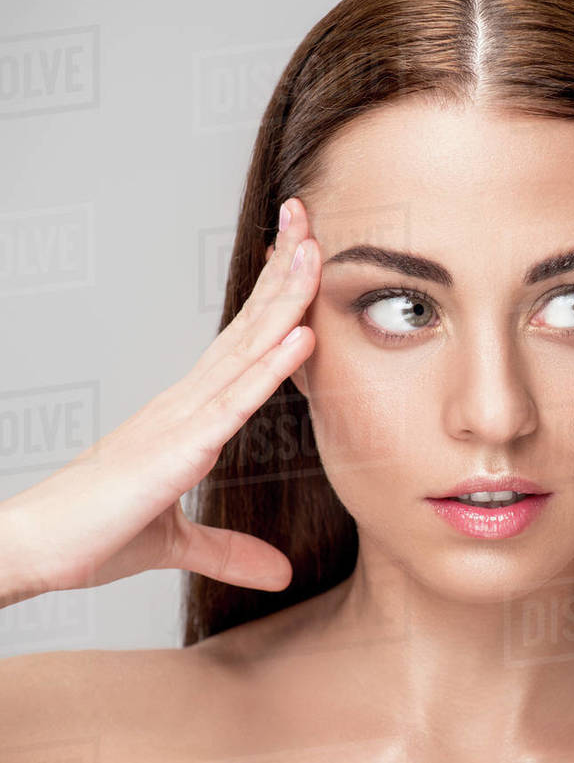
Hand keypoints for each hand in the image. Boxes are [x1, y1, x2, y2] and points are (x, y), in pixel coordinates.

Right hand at [0, 198, 319, 605]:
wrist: (35, 551)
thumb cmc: (93, 533)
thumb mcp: (177, 544)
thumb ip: (229, 551)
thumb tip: (280, 573)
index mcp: (188, 412)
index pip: (240, 343)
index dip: (272, 300)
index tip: (298, 257)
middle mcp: (186, 401)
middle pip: (247, 327)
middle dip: (282, 274)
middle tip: (312, 223)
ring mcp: (181, 418)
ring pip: (245, 348)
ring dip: (285, 301)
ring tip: (315, 254)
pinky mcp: (177, 448)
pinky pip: (233, 400)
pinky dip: (271, 367)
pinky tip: (302, 334)